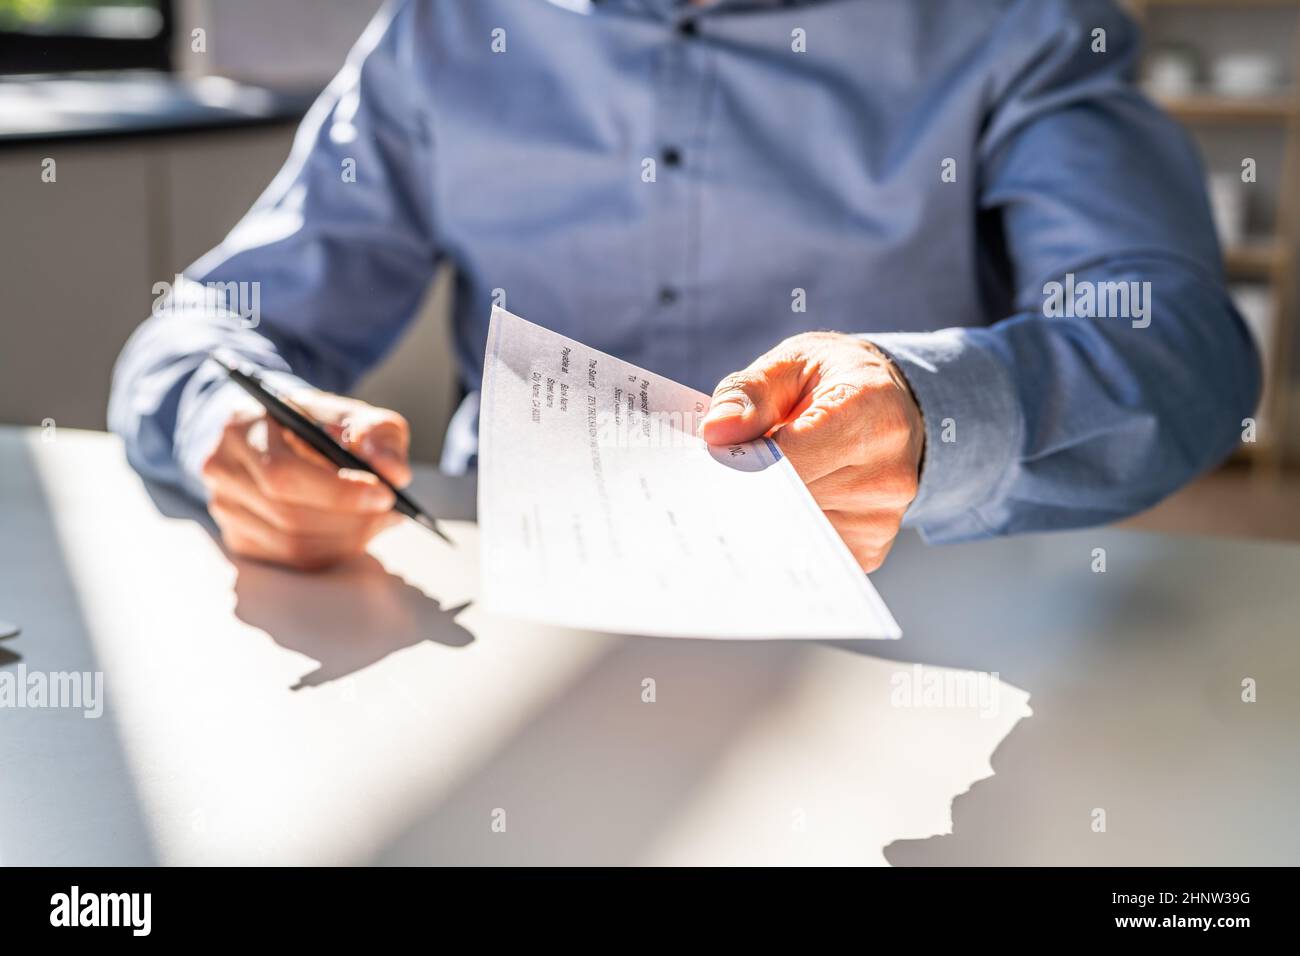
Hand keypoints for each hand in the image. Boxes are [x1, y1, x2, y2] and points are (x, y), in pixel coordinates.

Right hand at [201, 390, 411, 570]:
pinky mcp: (238, 538)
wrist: (277, 436)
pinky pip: (292, 560)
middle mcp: (222, 470)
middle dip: (351, 519)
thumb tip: (394, 472)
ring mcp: (225, 508)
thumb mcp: (351, 413)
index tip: (384, 495)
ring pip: (292, 544)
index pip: (283, 473)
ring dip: (348, 538)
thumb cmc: (316, 423)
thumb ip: (378, 433)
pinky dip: (333, 551)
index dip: (337, 492)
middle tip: (393, 511)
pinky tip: (356, 531)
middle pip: (288, 515)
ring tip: (381, 519)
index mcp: (242, 427)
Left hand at [700, 332, 923, 572]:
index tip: (724, 452)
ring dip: (771, 508)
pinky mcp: (870, 547)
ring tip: (776, 475)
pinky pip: (808, 549)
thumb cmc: (834, 380)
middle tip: (735, 467)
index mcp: (872, 411)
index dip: (748, 457)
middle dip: (753, 485)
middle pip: (790, 497)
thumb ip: (749, 393)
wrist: (891, 406)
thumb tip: (716, 432)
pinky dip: (789, 530)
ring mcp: (882, 515)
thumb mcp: (791, 364)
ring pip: (794, 527)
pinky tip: (793, 500)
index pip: (794, 455)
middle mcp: (889, 469)